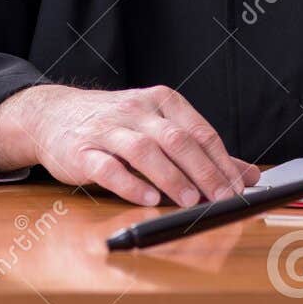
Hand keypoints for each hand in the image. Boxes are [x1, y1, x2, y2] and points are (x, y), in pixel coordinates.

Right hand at [0, 84, 260, 206]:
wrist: (52, 115)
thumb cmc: (115, 125)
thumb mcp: (158, 127)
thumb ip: (203, 152)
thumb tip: (250, 175)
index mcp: (160, 102)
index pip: (198, 131)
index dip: (221, 161)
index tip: (238, 188)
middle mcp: (136, 111)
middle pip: (176, 139)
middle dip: (203, 171)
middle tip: (221, 199)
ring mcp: (107, 130)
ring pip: (144, 150)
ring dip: (171, 177)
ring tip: (190, 201)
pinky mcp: (81, 151)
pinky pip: (108, 167)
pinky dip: (130, 183)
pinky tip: (148, 199)